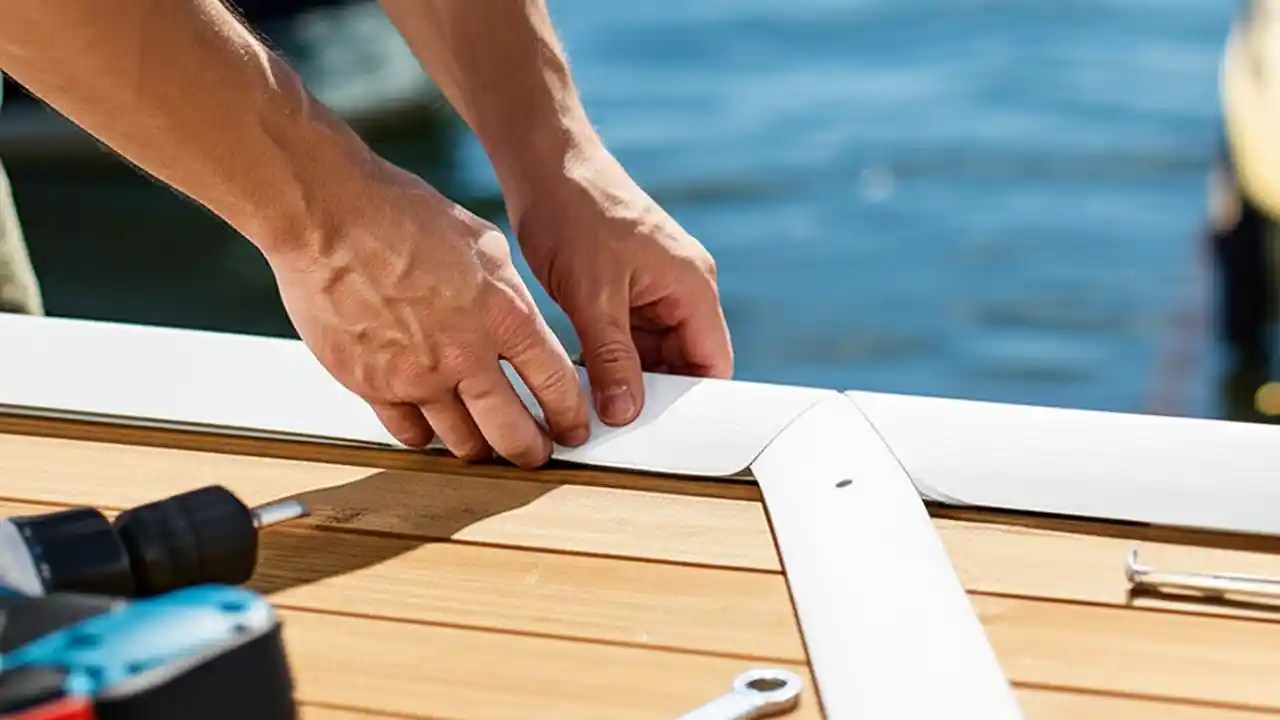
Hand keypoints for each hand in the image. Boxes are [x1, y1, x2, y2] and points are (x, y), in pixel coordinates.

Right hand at [266, 161, 589, 467]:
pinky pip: (408, 433)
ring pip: (461, 442)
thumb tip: (520, 325)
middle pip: (512, 433)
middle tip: (535, 453)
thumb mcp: (484, 244)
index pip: (556, 386)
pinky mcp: (372, 385)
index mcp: (503, 314)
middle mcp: (465, 354)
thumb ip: (506, 295)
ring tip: (483, 440)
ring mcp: (416, 375)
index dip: (570, 417)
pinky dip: (424, 434)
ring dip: (478, 446)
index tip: (571, 428)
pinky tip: (430, 424)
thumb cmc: (402, 216)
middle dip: (532, 450)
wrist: (330, 217)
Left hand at [509, 146, 733, 426]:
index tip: (663, 438)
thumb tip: (624, 413)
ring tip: (591, 408)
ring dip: (622, 380)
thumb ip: (611, 358)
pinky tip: (578, 378)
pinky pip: (625, 340)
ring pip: (649, 356)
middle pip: (682, 364)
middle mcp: (681, 291)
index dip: (694, 403)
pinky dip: (606, 360)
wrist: (545, 163)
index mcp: (692, 287)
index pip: (712, 363)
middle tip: (616, 430)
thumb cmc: (575, 213)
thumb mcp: (593, 295)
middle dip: (651, 396)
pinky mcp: (624, 289)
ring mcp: (653, 290)